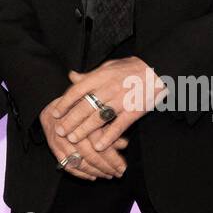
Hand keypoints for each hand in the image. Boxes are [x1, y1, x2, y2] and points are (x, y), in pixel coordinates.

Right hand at [40, 102, 127, 180]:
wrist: (53, 107)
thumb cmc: (77, 109)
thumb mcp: (95, 113)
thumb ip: (108, 129)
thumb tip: (124, 145)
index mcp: (83, 121)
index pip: (101, 145)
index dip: (114, 159)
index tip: (123, 167)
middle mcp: (71, 132)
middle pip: (91, 156)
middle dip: (106, 168)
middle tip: (117, 174)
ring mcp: (61, 141)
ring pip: (80, 163)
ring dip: (95, 172)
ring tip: (107, 176)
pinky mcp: (54, 148)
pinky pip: (68, 165)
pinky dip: (80, 174)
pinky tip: (91, 177)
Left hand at [51, 58, 166, 151]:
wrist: (157, 70)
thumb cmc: (130, 67)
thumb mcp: (108, 66)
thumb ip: (89, 75)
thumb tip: (71, 76)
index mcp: (100, 76)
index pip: (77, 91)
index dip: (64, 103)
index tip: (55, 113)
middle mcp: (109, 89)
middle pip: (85, 107)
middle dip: (70, 120)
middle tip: (60, 131)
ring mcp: (121, 101)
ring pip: (98, 118)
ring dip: (84, 130)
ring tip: (73, 139)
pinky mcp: (134, 111)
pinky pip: (118, 127)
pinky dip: (108, 137)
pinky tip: (98, 146)